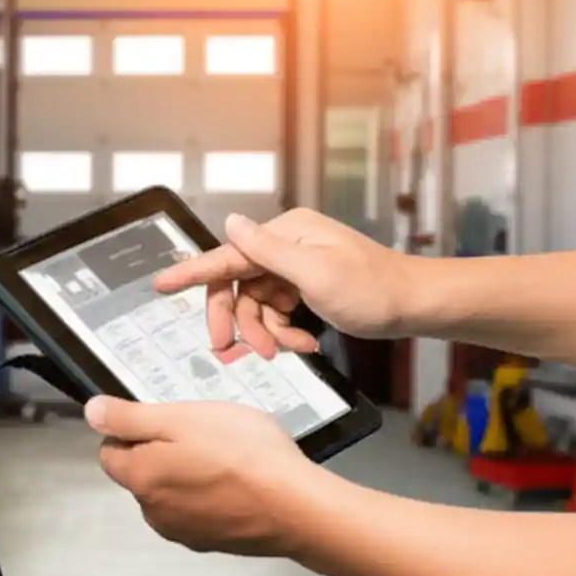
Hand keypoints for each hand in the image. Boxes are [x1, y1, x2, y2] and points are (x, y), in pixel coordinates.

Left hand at [85, 395, 320, 556]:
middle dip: (162, 451)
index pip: (110, 451)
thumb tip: (92, 412)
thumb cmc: (240, 451)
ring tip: (226, 455)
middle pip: (141, 473)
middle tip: (203, 431)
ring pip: (170, 492)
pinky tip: (238, 482)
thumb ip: (131, 417)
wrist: (295, 505)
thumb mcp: (183, 417)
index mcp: (140, 478)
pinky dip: (209, 495)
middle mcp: (153, 512)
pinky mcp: (213, 542)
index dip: (132, 428)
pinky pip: (198, 511)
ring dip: (186, 474)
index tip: (168, 417)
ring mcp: (184, 532)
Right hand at [154, 209, 411, 357]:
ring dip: (266, 332)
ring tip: (286, 352)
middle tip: (232, 349)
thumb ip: (268, 251)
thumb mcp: (317, 275)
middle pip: (238, 284)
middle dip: (237, 319)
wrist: (414, 306)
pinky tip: (303, 344)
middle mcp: (288, 244)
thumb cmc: (375, 291)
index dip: (193, 271)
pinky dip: (284, 332)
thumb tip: (231, 223)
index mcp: (288, 234)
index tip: (162, 283)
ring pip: (256, 304)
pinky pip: (277, 311)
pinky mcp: (306, 285)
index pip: (228, 253)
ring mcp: (297, 265)